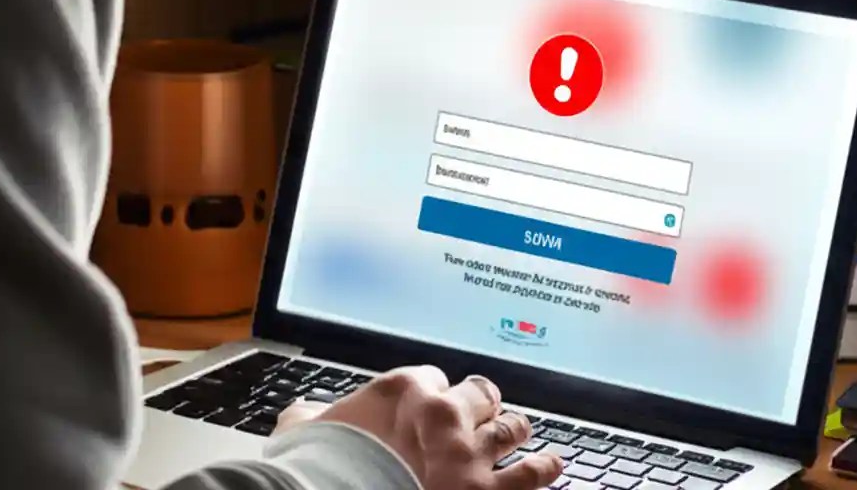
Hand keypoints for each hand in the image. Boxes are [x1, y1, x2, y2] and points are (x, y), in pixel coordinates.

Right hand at [276, 365, 561, 489]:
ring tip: (526, 435)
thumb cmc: (321, 469)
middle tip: (487, 414)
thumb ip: (313, 416)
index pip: (433, 380)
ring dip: (518, 433)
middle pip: (482, 396)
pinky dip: (544, 470)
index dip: (434, 394)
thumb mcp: (307, 432)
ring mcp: (472, 457)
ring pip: (513, 431)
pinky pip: (532, 477)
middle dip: (484, 406)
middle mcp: (446, 416)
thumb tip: (304, 415)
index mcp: (404, 392)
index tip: (433, 406)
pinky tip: (553, 466)